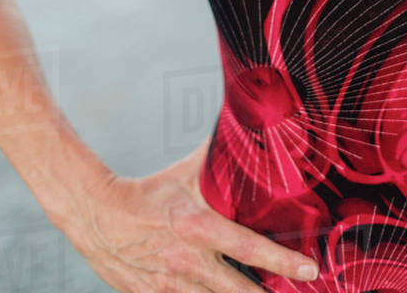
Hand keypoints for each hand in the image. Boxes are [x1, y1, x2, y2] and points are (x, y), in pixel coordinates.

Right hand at [57, 137, 319, 290]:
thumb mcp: (184, 174)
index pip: (249, 248)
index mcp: (197, 227)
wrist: (95, 215)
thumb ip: (216, 159)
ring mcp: (170, 287)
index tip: (311, 269)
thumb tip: (243, 130)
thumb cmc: (144, 193)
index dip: (283, 261)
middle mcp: (187, 262)